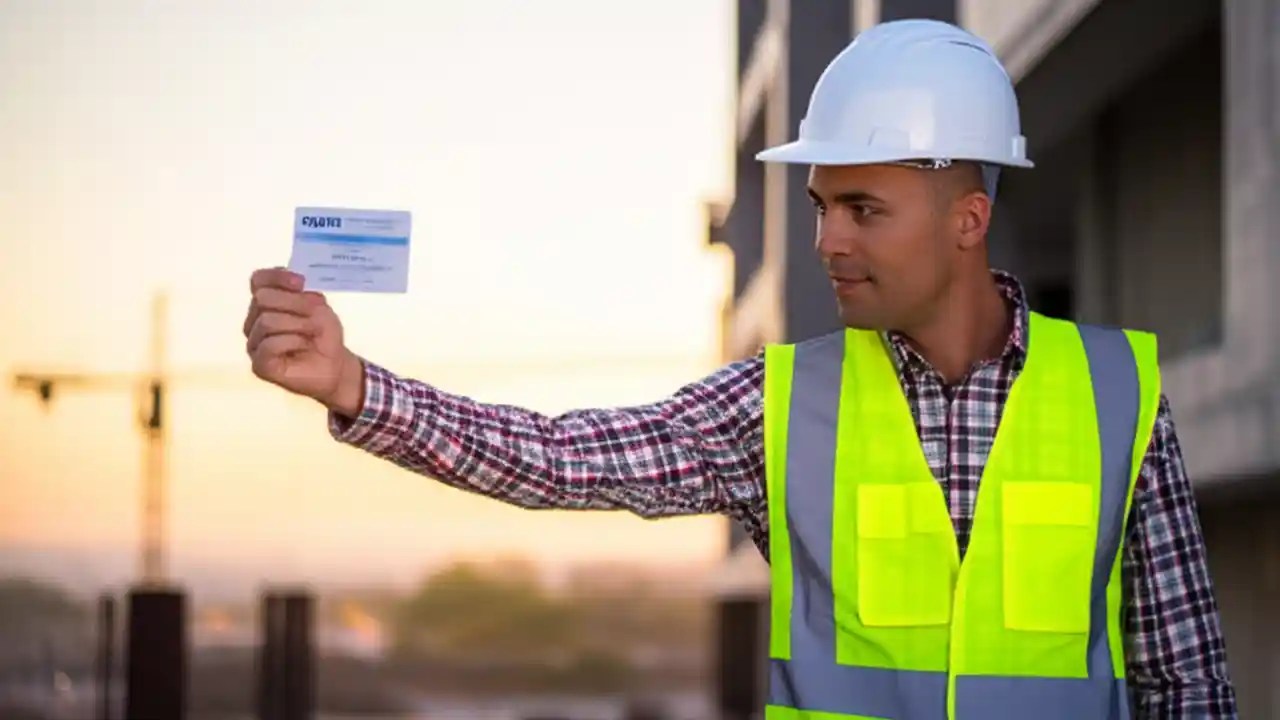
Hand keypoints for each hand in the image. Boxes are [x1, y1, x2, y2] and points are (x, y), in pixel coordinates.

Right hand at [243, 268, 364, 415]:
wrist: (335, 365)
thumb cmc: (323, 334)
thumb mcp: (319, 307)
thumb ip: (302, 292)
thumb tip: (295, 280)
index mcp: (266, 303)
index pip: (258, 280)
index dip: (278, 277)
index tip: (301, 282)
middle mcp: (254, 321)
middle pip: (262, 298)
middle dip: (295, 304)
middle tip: (316, 315)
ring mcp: (254, 343)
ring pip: (266, 321)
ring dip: (298, 324)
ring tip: (313, 333)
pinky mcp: (259, 365)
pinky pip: (269, 344)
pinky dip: (293, 342)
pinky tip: (305, 346)